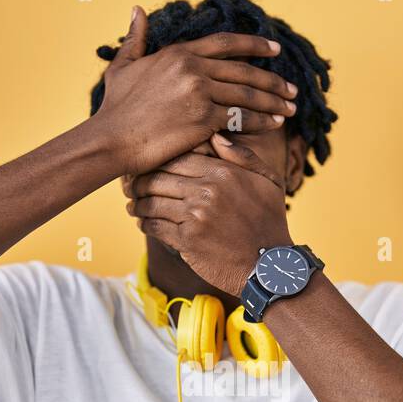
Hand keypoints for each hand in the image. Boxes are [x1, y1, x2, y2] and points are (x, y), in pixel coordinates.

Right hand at [94, 7, 297, 175]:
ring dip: (273, 102)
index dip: (255, 46)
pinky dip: (261, 122)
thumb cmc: (115, 108)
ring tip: (290, 108)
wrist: (111, 138)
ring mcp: (200, 93)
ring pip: (247, 95)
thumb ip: (136, 38)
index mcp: (179, 53)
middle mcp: (193, 68)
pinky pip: (241, 119)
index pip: (227, 44)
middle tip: (291, 89)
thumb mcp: (123, 66)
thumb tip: (137, 9)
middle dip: (272, 80)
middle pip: (244, 71)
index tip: (275, 51)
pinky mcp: (203, 120)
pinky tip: (274, 125)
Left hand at [128, 134, 293, 295]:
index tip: (148, 166)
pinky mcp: (187, 240)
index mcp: (222, 172)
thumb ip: (242, 156)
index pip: (176, 157)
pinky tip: (142, 222)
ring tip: (134, 205)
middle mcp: (206, 190)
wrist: (270, 265)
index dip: (157, 160)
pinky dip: (144, 223)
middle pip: (158, 178)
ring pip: (151, 202)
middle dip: (140, 182)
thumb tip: (214, 136)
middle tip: (131, 186)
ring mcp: (195, 216)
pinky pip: (155, 226)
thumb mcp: (268, 181)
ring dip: (138, 204)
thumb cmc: (270, 221)